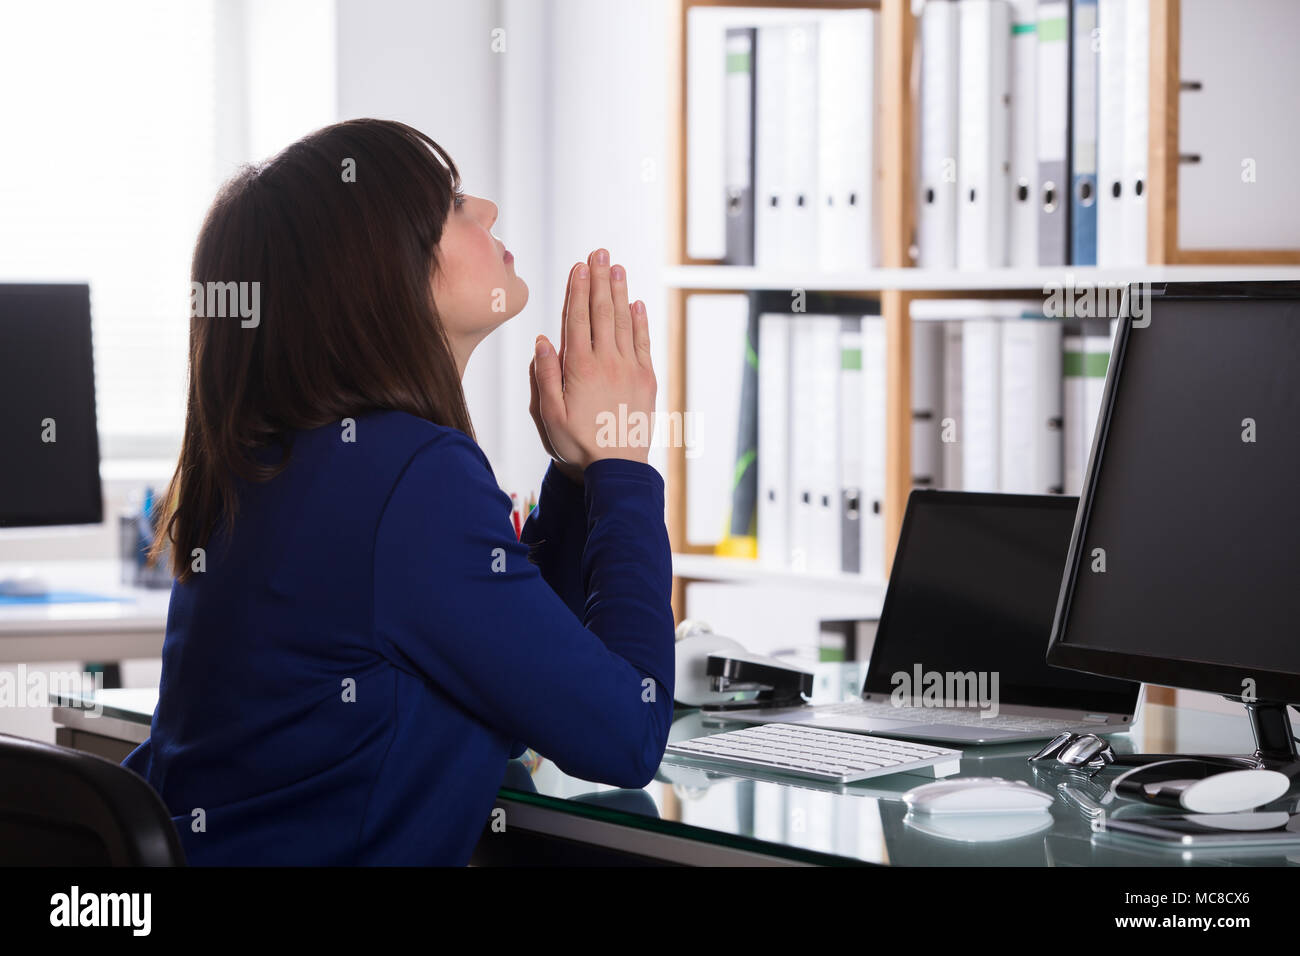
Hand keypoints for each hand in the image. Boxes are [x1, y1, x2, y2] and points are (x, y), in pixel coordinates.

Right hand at [529, 248, 655, 474]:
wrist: (617, 468)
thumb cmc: (578, 444)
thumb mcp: (549, 414)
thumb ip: (544, 375)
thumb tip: (543, 340)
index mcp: (579, 367)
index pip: (578, 318)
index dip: (578, 289)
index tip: (578, 266)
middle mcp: (607, 361)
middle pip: (602, 311)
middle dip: (599, 279)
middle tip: (599, 252)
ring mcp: (630, 368)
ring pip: (624, 321)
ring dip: (619, 291)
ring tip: (616, 267)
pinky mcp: (647, 379)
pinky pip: (643, 342)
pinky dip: (640, 320)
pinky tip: (636, 303)